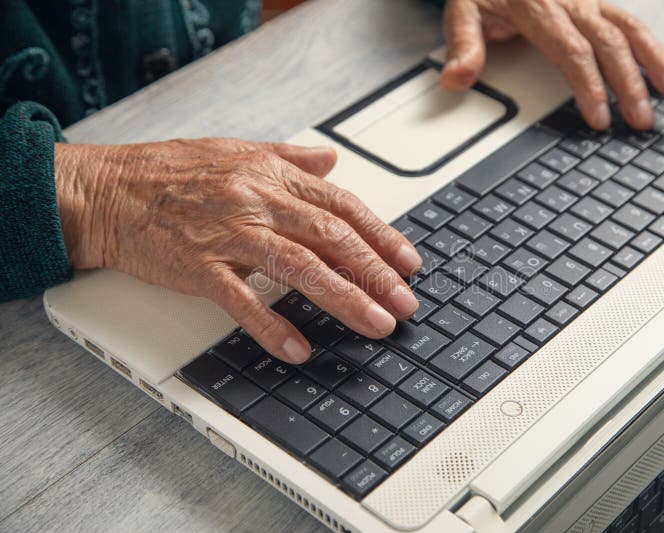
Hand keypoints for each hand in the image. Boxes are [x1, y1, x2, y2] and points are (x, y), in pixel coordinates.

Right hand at [54, 139, 420, 363]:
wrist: (106, 190)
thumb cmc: (170, 173)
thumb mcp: (237, 150)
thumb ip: (290, 158)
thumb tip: (331, 161)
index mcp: (271, 175)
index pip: (342, 206)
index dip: (381, 236)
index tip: (408, 263)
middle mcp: (257, 201)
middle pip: (331, 238)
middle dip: (376, 273)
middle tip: (404, 304)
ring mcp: (229, 234)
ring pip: (299, 267)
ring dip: (343, 298)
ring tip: (375, 324)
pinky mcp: (198, 266)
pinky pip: (241, 299)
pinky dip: (271, 325)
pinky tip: (297, 347)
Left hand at [440, 0, 663, 129]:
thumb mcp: (462, 9)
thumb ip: (462, 45)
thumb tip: (457, 79)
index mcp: (539, 7)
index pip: (572, 51)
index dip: (589, 86)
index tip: (599, 117)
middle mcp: (571, 2)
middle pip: (609, 44)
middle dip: (629, 84)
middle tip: (640, 121)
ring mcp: (588, 0)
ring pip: (630, 29)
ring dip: (654, 62)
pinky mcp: (597, 2)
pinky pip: (630, 22)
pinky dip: (651, 47)